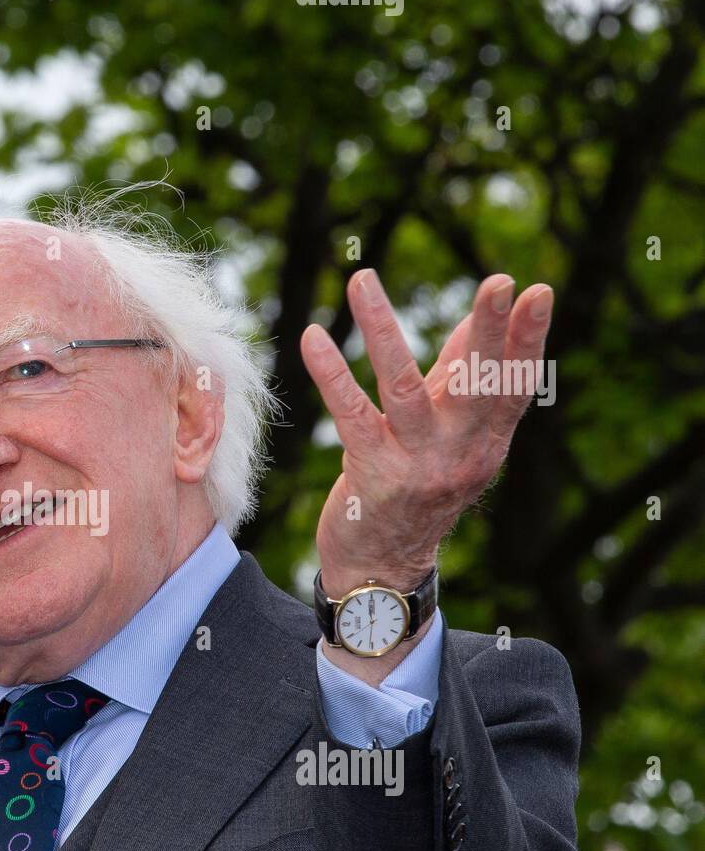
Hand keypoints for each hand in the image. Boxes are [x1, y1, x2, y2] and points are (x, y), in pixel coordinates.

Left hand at [300, 268, 554, 607]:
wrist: (380, 569)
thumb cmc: (413, 491)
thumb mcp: (447, 439)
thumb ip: (457, 381)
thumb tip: (474, 322)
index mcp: (485, 443)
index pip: (513, 387)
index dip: (527, 340)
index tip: (537, 291)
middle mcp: (460, 454)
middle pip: (477, 386)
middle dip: (488, 333)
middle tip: (497, 282)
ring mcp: (417, 465)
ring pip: (403, 387)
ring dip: (381, 330)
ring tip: (362, 280)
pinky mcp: (372, 474)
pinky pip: (350, 414)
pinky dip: (331, 373)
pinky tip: (313, 338)